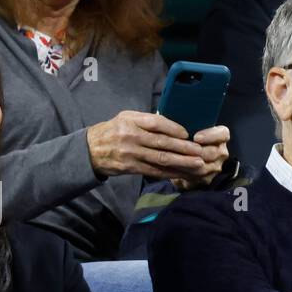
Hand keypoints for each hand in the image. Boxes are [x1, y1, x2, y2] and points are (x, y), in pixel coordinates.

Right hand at [86, 112, 229, 185]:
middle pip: (162, 142)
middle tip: (200, 151)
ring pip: (161, 158)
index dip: (174, 128)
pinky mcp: (131, 167)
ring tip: (197, 163)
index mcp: (131, 121)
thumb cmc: (113, 131)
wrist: (91, 149)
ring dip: (182, 162)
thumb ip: (146, 120)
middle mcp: (131, 136)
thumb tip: (171, 123)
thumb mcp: (126, 118)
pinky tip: (182, 173)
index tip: (188, 134)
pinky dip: (170, 173)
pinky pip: (154, 171)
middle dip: (184, 147)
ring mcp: (131, 153)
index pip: (156, 123)